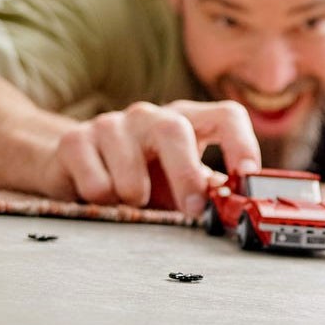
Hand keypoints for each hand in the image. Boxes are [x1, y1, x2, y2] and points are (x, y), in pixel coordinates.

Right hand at [52, 99, 260, 214]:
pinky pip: (96, 181)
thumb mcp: (178, 181)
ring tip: (134, 201)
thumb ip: (206, 189)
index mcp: (186, 120)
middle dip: (186, 174)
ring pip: (130, 161)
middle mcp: (150, 115)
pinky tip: (102, 197)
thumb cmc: (141, 175)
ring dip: (135, 194)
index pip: (226, 115)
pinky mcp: (75, 141)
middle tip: (192, 208)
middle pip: (175, 130)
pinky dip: (103, 200)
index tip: (248, 175)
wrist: (76, 165)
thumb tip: (235, 206)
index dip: (242, 142)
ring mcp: (111, 123)